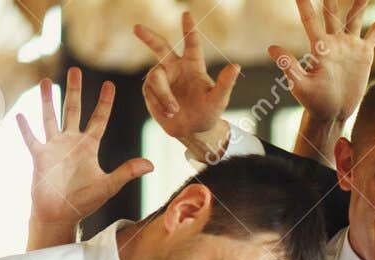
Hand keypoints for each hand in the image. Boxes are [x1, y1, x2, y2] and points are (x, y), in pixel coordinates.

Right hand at [18, 69, 152, 235]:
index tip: (110, 84)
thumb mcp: (109, 185)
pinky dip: (25, 128)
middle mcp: (71, 142)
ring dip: (47, 100)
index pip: (98, 119)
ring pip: (49, 117)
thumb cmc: (85, 201)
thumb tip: (151, 164)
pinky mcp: (39, 156)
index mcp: (89, 147)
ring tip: (45, 80)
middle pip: (73, 110)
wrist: (62, 214)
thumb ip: (127, 172)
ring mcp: (53, 147)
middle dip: (74, 90)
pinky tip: (20, 114)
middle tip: (75, 69)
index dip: (104, 102)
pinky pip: (31, 138)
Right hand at [135, 11, 240, 157]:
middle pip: (161, 47)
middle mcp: (175, 67)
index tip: (187, 14)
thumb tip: (237, 66)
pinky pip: (151, 92)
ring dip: (165, 95)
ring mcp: (162, 78)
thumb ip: (226, 83)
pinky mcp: (150, 90)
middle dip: (149, 37)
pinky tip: (169, 112)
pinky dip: (160, 103)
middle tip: (137, 28)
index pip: (191, 44)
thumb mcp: (219, 100)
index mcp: (193, 65)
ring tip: (174, 110)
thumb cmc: (208, 113)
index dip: (189, 29)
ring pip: (156, 78)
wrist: (193, 131)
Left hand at [268, 0, 374, 124]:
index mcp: (319, 47)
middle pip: (333, 11)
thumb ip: (289, 66)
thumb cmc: (313, 101)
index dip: (305, 3)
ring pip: (355, 16)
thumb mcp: (300, 85)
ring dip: (359, 1)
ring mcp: (350, 45)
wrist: (332, 111)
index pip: (311, 19)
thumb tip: (271, 48)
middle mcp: (334, 41)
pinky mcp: (364, 53)